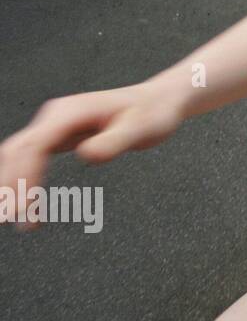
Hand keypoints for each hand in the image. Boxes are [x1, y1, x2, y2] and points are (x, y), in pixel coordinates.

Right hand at [0, 83, 183, 231]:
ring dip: (10, 183)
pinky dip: (21, 179)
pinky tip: (24, 202)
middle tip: (9, 219)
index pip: (35, 146)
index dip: (24, 176)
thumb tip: (87, 155)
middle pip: (17, 150)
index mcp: (71, 113)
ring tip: (10, 218)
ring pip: (18, 155)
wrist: (158, 102)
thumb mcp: (140, 128)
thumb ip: (115, 142)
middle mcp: (56, 117)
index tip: (23, 205)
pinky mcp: (59, 136)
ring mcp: (55, 126)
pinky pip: (31, 158)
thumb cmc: (152, 113)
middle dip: (9, 184)